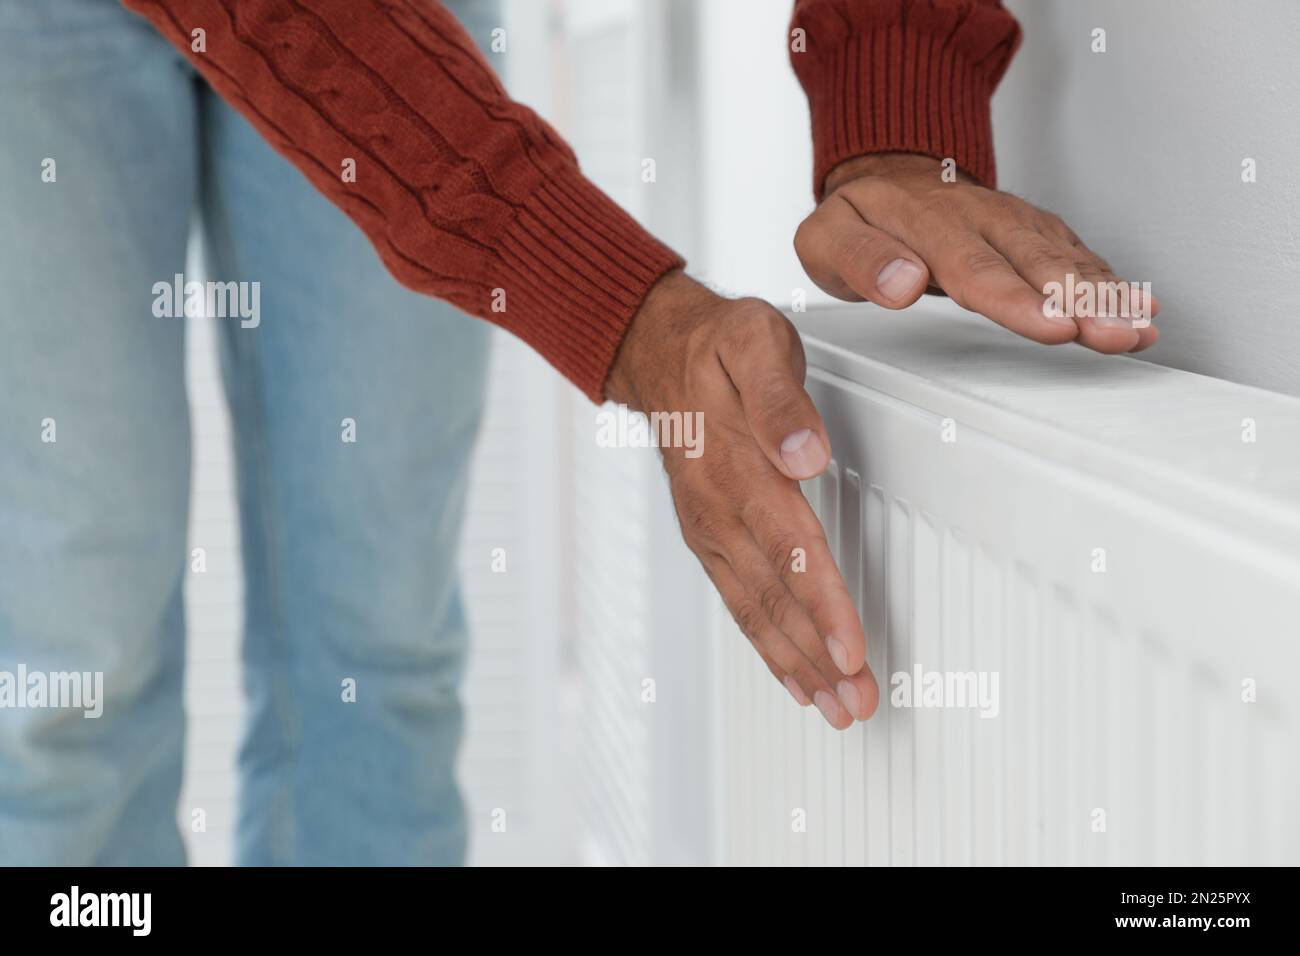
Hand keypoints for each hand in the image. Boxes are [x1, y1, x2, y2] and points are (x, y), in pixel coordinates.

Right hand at [607, 270, 878, 728]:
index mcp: (736, 465)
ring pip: (756, 610)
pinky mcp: (708, 538)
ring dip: (796, 664)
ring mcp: (709, 530)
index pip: (788, 548)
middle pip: (774, 596)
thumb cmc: (717, 346)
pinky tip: (792, 673)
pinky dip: (767, 645)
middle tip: (856, 704)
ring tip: (835, 706)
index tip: (850, 650)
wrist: (657, 353)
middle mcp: (718, 510)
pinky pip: (738, 601)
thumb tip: (805, 455)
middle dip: (816, 657)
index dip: (821, 604)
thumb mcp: (754, 342)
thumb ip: (781, 399)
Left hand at [794, 152, 1158, 351]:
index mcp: (926, 220)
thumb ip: (860, 260)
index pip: (975, 265)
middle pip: (1035, 261)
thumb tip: (903, 284)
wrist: (884, 175)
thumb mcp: (826, 238)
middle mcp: (979, 216)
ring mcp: (1012, 222)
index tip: (1050, 323)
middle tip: (1112, 334)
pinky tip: (1140, 310)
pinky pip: (1077, 257)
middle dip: (1080, 301)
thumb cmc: (857, 217)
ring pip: (1064, 258)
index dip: (1016, 297)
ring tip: (1138, 329)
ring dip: (1106, 295)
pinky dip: (1111, 283)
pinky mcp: (1034, 233)